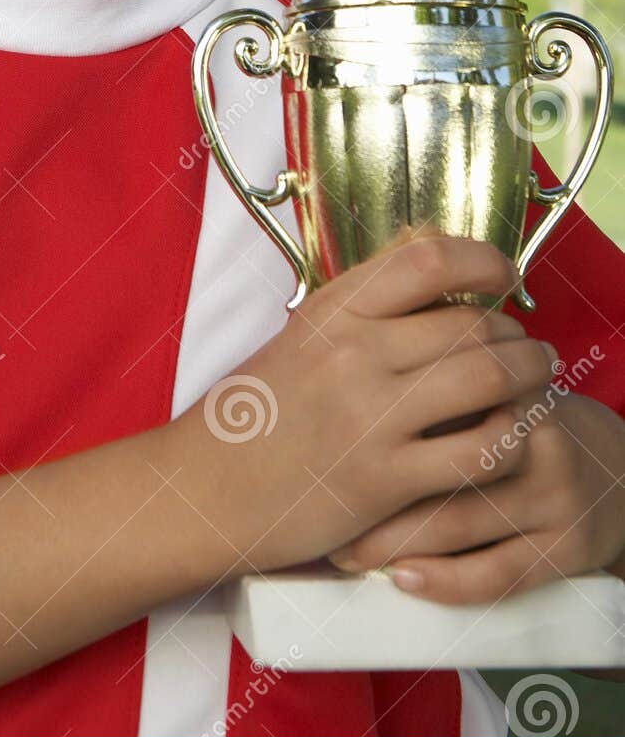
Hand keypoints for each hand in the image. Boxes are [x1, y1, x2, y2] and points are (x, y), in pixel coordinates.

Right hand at [163, 235, 555, 580]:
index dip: (484, 260)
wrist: (201, 490)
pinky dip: (509, 441)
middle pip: (472, 323)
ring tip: (535, 387)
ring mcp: (370, 417)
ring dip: (528, 381)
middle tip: (527, 349)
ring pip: (487, 380)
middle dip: (517, 335)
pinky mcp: (383, 480)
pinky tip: (508, 441)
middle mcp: (354, 354)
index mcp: (332, 312)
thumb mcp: (300, 336)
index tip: (504, 276)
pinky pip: (475, 453)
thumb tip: (428, 247)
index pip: (429, 258)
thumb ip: (363, 300)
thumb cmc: (252, 415)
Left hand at [326, 389, 624, 603]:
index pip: (427, 402)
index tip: (314, 457)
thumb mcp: (485, 388)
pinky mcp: (570, 546)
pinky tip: (403, 580)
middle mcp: (534, 434)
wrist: (613, 467)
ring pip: (459, 524)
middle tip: (319, 516)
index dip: (365, 432)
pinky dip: (446, 581)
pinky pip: (499, 573)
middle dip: (369, 499)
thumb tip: (324, 391)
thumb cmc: (518, 425)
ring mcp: (556, 492)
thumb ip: (427, 380)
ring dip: (392, 545)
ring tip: (345, 554)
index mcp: (505, 384)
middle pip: (437, 465)